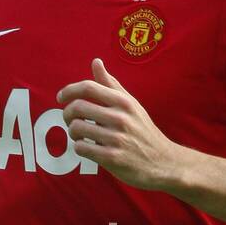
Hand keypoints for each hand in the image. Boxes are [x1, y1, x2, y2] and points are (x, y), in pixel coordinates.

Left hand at [57, 57, 180, 190]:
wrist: (163, 162)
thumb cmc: (143, 131)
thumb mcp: (131, 105)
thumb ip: (111, 84)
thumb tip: (95, 62)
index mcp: (124, 102)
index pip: (88, 87)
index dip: (69, 90)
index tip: (61, 97)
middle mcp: (120, 118)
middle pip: (78, 107)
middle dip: (66, 113)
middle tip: (69, 119)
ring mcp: (116, 138)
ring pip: (76, 128)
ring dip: (72, 132)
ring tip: (80, 135)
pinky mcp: (112, 158)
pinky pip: (82, 148)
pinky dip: (79, 147)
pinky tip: (87, 147)